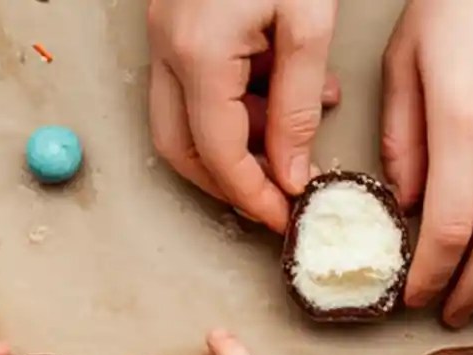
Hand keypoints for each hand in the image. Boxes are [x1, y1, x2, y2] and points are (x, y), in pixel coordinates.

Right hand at [148, 0, 339, 232]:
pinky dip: (230, 102)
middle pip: (181, 147)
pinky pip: (190, 82)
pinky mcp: (173, 20)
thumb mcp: (309, 21)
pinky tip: (278, 89)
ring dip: (234, 140)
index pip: (218, 152)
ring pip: (181, 118)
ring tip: (291, 132)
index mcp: (199, 51)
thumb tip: (290, 171)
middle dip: (227, 181)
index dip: (252, 195)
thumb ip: (297, 103)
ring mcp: (163, 32)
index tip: (284, 216)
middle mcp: (167, 46)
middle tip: (275, 197)